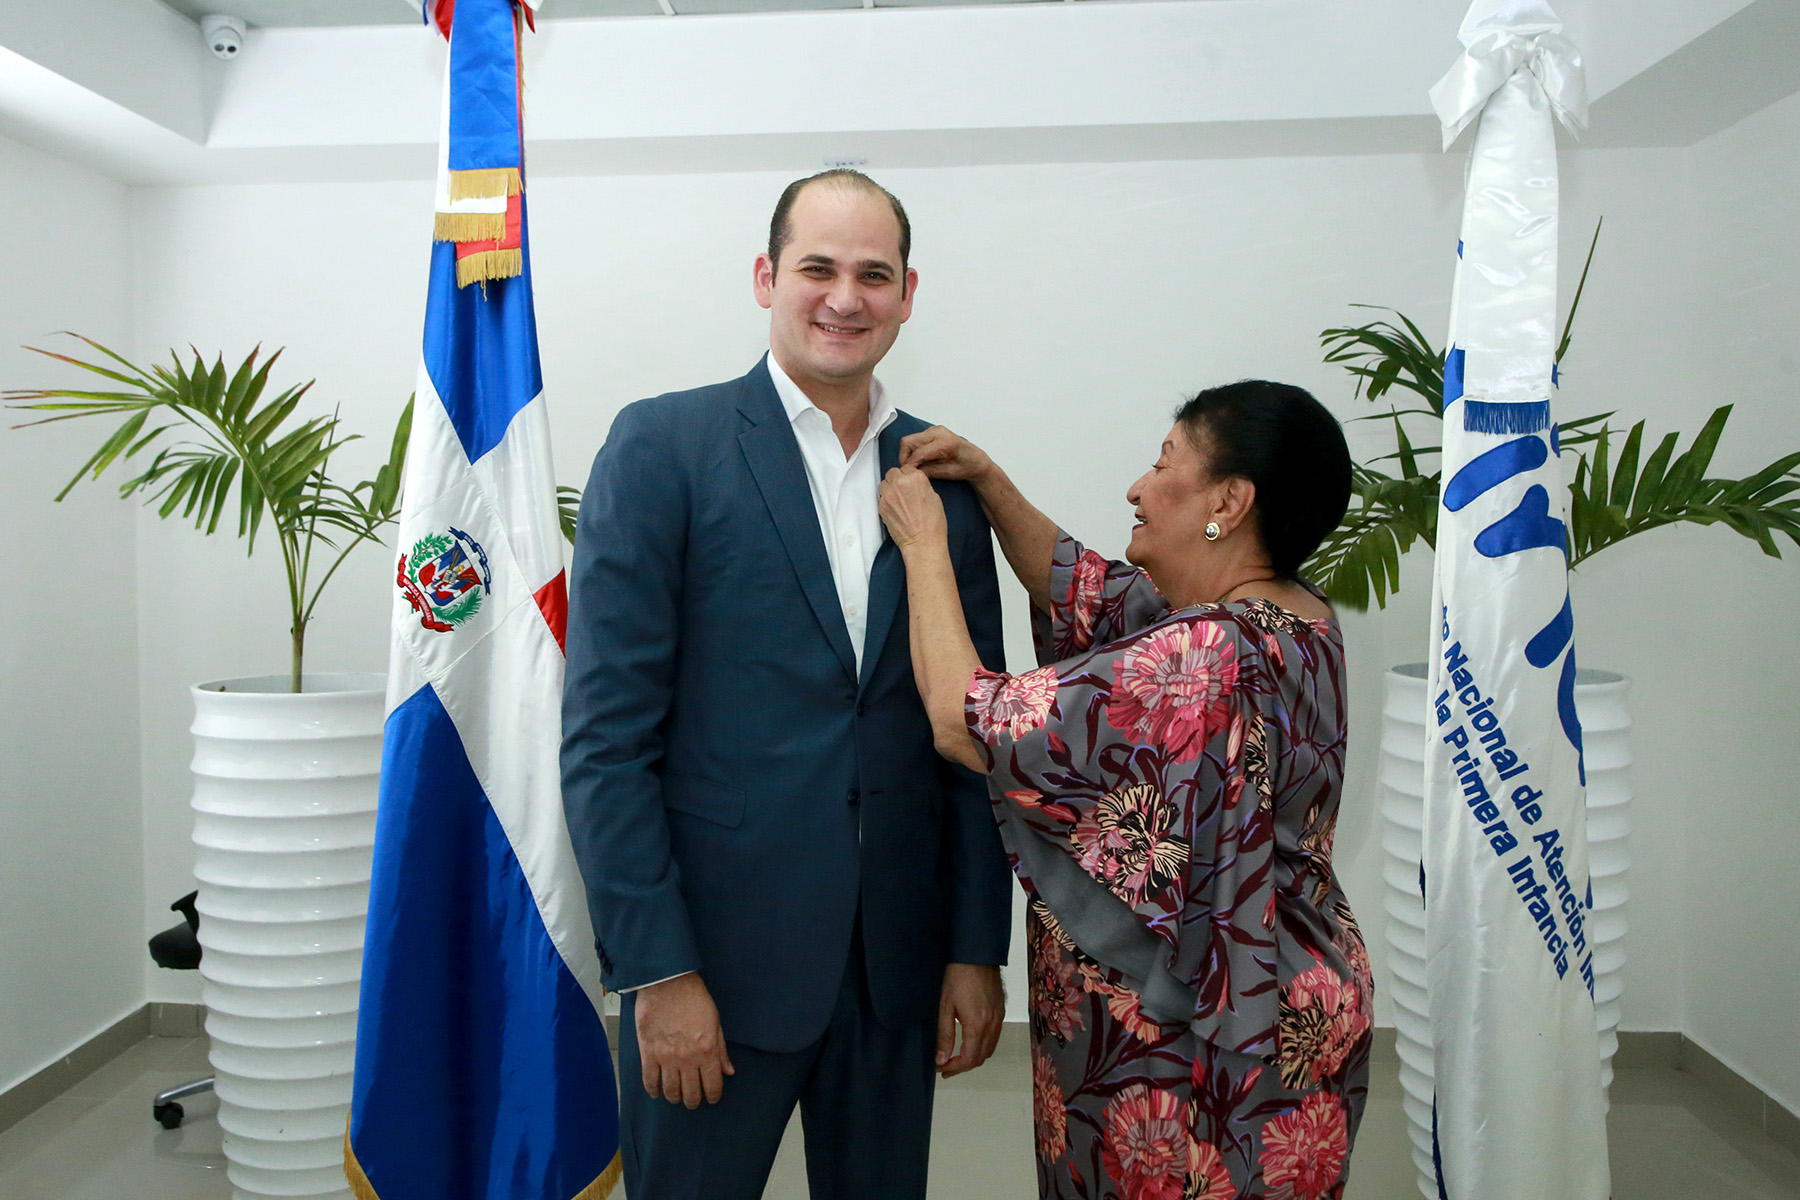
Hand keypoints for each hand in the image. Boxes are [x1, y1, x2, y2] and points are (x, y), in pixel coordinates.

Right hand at [634, 973, 734, 1107]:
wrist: (667, 983)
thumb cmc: (693, 998)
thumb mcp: (715, 1022)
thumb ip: (721, 1049)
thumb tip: (727, 1071)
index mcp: (707, 1051)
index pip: (712, 1085)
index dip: (713, 1096)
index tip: (712, 1098)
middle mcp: (687, 1059)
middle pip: (691, 1093)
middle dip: (694, 1101)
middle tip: (693, 1101)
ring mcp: (666, 1057)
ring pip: (670, 1091)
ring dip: (675, 1098)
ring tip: (676, 1097)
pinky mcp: (648, 1052)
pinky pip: (649, 1080)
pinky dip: (653, 1089)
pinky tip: (656, 1091)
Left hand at [879, 466, 948, 551]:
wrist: (922, 542)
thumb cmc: (932, 524)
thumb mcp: (934, 497)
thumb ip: (921, 485)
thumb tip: (914, 483)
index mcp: (916, 478)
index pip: (907, 467)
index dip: (909, 475)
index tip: (910, 482)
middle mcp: (900, 483)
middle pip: (892, 473)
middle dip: (897, 479)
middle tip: (903, 490)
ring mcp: (888, 495)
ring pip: (884, 484)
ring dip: (889, 488)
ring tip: (898, 499)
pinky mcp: (881, 506)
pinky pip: (881, 498)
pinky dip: (887, 501)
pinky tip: (896, 510)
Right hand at [899, 426, 992, 482]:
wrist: (975, 460)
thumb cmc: (966, 466)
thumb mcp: (946, 473)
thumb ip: (927, 471)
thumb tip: (911, 472)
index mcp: (945, 442)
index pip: (918, 453)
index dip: (910, 465)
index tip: (908, 474)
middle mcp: (938, 432)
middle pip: (908, 442)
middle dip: (905, 457)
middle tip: (909, 470)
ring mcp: (934, 430)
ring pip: (910, 441)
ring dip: (909, 454)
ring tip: (917, 466)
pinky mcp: (931, 432)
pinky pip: (915, 440)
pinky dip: (914, 451)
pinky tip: (922, 460)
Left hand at [936, 963, 1004, 1077]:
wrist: (977, 955)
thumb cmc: (958, 977)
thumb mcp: (945, 1007)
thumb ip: (945, 1035)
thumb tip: (942, 1059)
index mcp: (978, 1025)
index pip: (969, 1059)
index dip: (954, 1068)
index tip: (940, 1069)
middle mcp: (992, 1025)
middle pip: (981, 1058)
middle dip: (963, 1066)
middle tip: (945, 1067)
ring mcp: (999, 1018)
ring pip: (989, 1049)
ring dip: (974, 1058)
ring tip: (956, 1058)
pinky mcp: (1001, 1011)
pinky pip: (995, 1037)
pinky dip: (983, 1046)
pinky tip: (970, 1042)